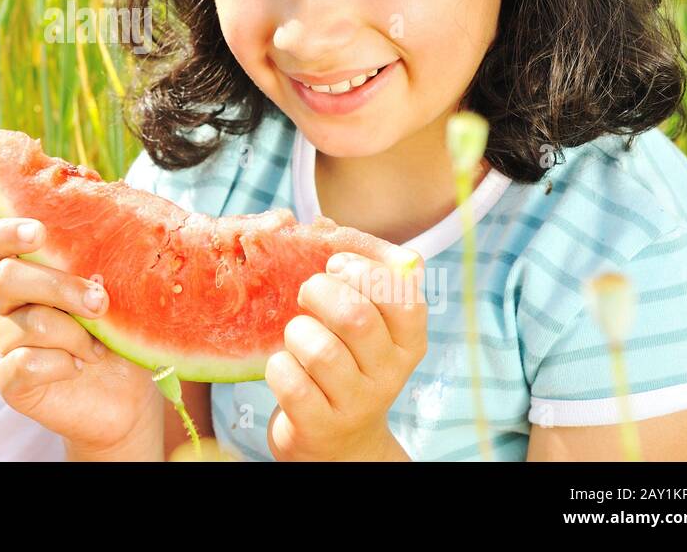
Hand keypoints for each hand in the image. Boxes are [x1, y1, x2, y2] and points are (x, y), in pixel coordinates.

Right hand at [0, 217, 163, 457]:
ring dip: (76, 336)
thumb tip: (100, 263)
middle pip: (8, 276)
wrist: (126, 397)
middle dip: (60, 287)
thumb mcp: (118, 297)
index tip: (39, 233)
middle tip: (100, 304)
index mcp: (29, 271)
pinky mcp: (9, 380)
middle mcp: (10, 302)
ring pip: (31, 322)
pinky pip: (26, 363)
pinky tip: (79, 367)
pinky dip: (62, 364)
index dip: (3, 232)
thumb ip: (104, 270)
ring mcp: (5, 341)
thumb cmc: (119, 336)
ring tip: (99, 349)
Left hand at [266, 251, 425, 460]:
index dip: (363, 270)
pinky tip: (286, 367)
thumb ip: (372, 284)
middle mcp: (388, 375)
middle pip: (355, 316)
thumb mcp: (372, 331)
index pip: (402, 296)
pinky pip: (291, 382)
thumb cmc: (349, 367)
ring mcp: (355, 404)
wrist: (339, 444)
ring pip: (319, 350)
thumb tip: (371, 242)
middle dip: (319, 290)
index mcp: (408, 344)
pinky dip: (278, 366)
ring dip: (296, 332)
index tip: (338, 267)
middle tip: (308, 295)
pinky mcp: (319, 426)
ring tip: (297, 339)